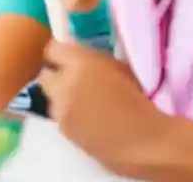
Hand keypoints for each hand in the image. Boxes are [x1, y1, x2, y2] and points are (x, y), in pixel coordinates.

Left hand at [39, 41, 162, 174]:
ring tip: (85, 106)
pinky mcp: (62, 129)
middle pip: (45, 75)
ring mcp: (60, 108)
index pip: (53, 49)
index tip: (70, 61)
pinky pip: (58, 116)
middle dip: (57, 77)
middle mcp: (64, 83)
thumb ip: (93, 61)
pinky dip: (68, 116)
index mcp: (81, 63)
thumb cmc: (142, 102)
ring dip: (62, 97)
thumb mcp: (120, 69)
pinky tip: (87, 122)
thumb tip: (78, 60)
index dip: (61, 55)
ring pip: (50, 97)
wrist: (147, 142)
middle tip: (75, 83)